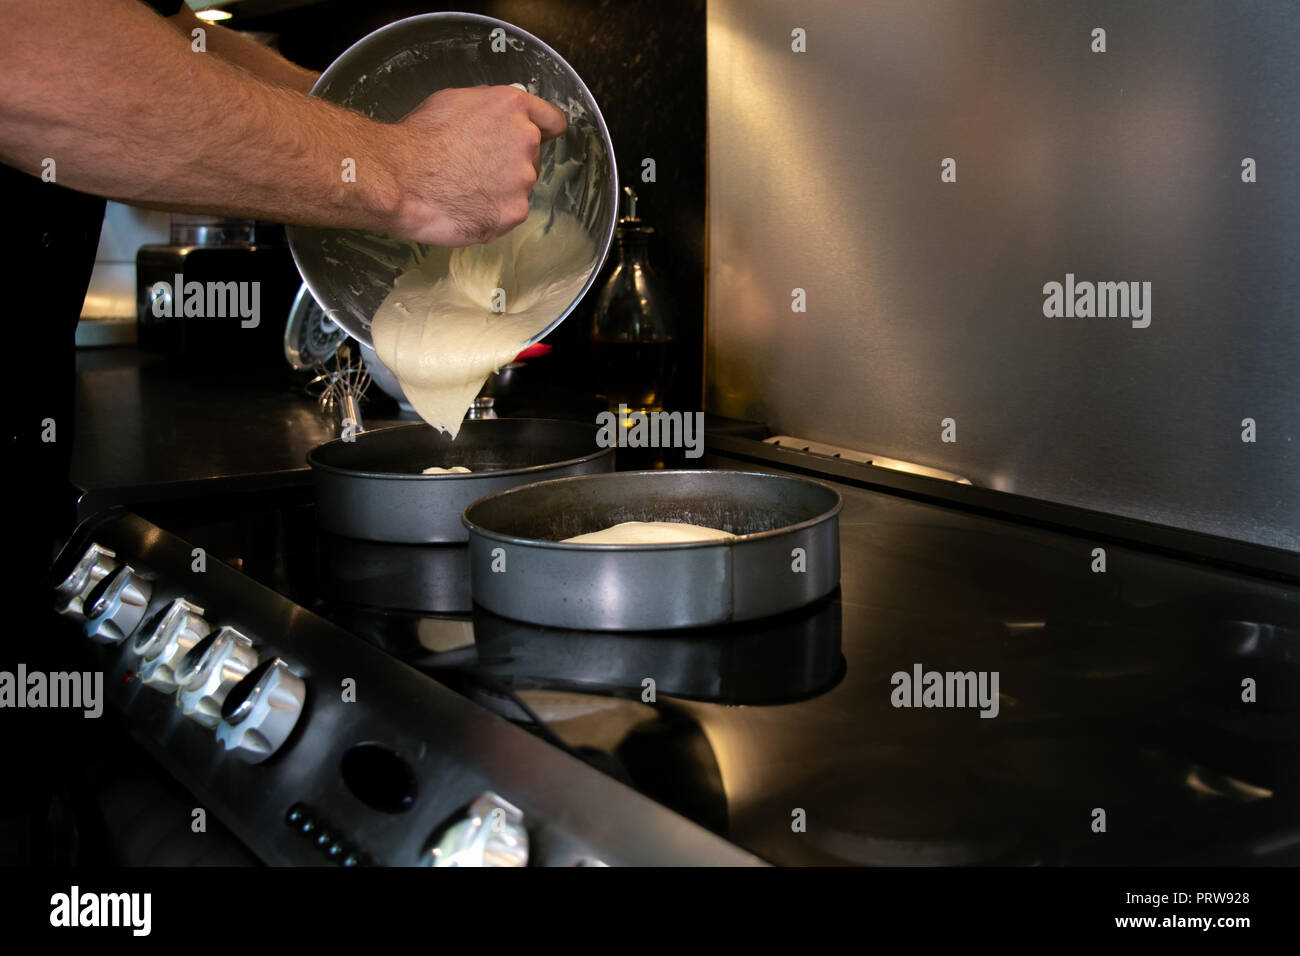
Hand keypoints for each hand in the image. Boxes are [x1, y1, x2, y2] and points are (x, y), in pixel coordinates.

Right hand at [381, 85, 566, 245]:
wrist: (398, 178)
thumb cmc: (417, 139)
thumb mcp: (453, 102)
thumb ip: (488, 110)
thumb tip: (498, 119)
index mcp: (512, 107)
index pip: (553, 120)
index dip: (543, 130)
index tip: (539, 139)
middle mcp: (526, 141)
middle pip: (533, 157)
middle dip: (510, 162)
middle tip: (474, 167)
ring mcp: (522, 179)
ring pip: (519, 187)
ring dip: (500, 190)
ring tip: (463, 189)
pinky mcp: (514, 212)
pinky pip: (508, 213)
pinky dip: (490, 214)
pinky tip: (464, 207)